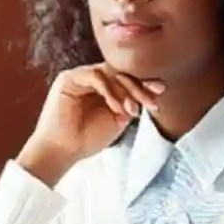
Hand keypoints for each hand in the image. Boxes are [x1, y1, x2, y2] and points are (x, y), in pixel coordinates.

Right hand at [16, 63, 162, 186]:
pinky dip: (109, 90)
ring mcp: (79, 77)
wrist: (63, 152)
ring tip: (132, 110)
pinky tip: (116, 107)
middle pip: (120, 72)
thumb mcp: (117, 119)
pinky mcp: (68, 79)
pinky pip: (95, 75)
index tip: (160, 91)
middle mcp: (91, 78)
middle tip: (151, 101)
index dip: (144, 82)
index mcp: (102, 87)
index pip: (126, 78)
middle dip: (139, 86)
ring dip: (125, 90)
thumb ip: (130, 103)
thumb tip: (149, 91)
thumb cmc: (86, 139)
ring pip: (110, 72)